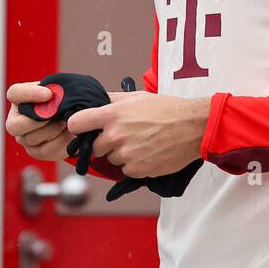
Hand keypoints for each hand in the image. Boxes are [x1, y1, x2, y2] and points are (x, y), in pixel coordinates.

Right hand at [5, 81, 76, 161]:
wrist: (72, 118)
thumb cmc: (62, 99)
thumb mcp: (59, 90)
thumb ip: (56, 90)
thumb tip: (56, 97)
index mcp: (19, 98)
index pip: (14, 93)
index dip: (29, 94)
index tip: (49, 94)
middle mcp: (15, 119)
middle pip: (14, 126)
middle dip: (38, 121)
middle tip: (57, 115)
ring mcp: (23, 138)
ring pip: (31, 139)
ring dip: (53, 130)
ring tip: (67, 122)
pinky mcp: (35, 151)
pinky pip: (45, 151)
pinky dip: (60, 142)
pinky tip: (69, 133)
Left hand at [66, 91, 209, 178]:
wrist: (193, 127)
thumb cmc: (168, 110)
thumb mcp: (138, 97)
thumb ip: (113, 99)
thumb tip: (96, 100)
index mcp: (113, 114)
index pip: (76, 123)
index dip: (78, 127)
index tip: (84, 129)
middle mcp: (116, 135)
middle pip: (93, 147)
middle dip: (104, 143)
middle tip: (124, 136)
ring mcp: (126, 154)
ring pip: (111, 159)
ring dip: (121, 154)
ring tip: (140, 143)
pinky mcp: (137, 169)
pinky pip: (125, 170)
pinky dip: (133, 164)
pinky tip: (147, 153)